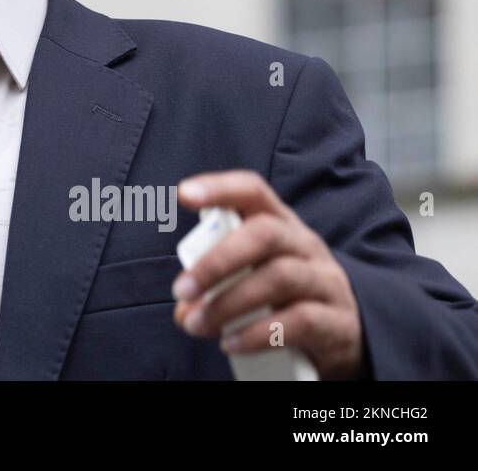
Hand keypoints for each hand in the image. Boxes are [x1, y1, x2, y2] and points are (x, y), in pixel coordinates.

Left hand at [172, 169, 366, 379]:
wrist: (348, 333)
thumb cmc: (287, 295)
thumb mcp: (254, 276)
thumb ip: (216, 286)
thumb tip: (184, 312)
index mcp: (279, 225)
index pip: (253, 191)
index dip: (220, 188)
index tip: (184, 194)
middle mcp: (304, 245)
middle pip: (265, 234)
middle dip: (217, 261)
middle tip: (181, 290)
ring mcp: (325, 281)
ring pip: (279, 277)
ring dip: (229, 302)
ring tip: (197, 324)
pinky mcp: (336, 321)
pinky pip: (299, 321)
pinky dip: (258, 333)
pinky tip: (231, 343)